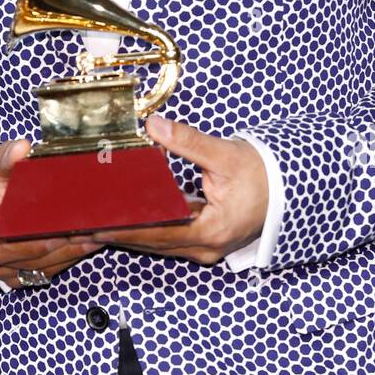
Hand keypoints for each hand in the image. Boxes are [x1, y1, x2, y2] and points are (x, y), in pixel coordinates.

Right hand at [0, 138, 103, 287]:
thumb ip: (7, 156)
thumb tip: (22, 147)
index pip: (2, 249)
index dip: (32, 247)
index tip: (60, 236)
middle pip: (23, 262)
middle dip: (59, 252)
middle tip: (90, 237)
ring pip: (33, 271)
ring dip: (65, 258)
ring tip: (93, 241)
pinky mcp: (10, 272)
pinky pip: (37, 274)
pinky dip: (60, 263)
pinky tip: (81, 249)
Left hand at [88, 114, 268, 264]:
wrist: (294, 188)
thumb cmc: (265, 174)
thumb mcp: (226, 155)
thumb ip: (187, 141)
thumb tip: (154, 126)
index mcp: (210, 231)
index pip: (155, 233)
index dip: (122, 229)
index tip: (92, 224)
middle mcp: (206, 248)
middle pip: (152, 243)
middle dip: (117, 233)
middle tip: (81, 224)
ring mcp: (207, 249)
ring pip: (159, 243)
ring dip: (129, 233)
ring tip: (94, 222)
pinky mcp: (206, 241)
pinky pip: (169, 238)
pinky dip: (147, 229)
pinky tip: (126, 217)